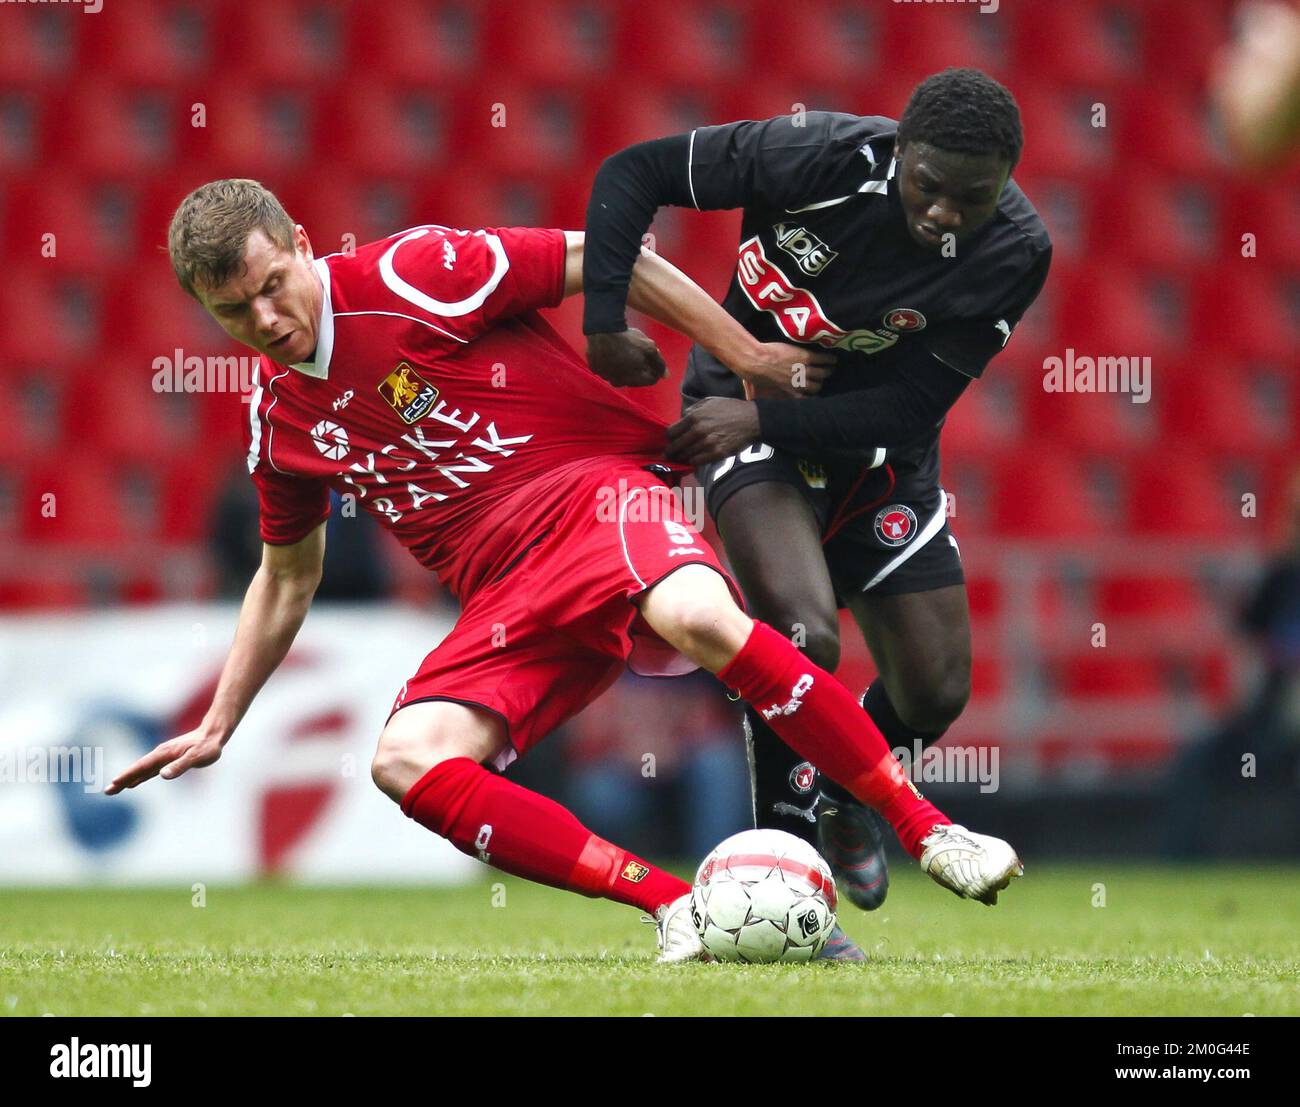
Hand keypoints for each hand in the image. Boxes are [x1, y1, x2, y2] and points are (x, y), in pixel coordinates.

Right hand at [103, 726, 225, 794]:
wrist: (214, 734)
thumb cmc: (207, 747)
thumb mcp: (196, 757)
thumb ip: (180, 766)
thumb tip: (163, 775)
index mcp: (164, 754)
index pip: (142, 767)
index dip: (128, 775)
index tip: (114, 783)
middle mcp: (160, 755)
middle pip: (137, 769)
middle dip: (122, 780)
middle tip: (107, 792)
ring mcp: (163, 757)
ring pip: (141, 770)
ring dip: (128, 779)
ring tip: (115, 789)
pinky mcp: (168, 760)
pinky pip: (149, 770)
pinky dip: (139, 777)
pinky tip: (134, 783)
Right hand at [586, 329, 667, 386]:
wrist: (603, 329)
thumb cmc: (629, 339)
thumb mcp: (650, 348)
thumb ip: (659, 364)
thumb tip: (666, 376)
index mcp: (634, 380)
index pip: (651, 380)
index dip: (654, 369)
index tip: (652, 358)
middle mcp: (619, 382)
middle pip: (634, 379)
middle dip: (639, 369)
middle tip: (638, 353)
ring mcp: (605, 376)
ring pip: (619, 374)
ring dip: (624, 367)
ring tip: (624, 351)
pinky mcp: (595, 368)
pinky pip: (606, 369)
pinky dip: (610, 363)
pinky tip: (612, 351)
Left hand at [667, 397, 760, 465]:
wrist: (752, 419)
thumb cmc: (731, 409)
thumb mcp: (709, 401)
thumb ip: (693, 409)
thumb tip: (681, 419)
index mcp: (694, 416)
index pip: (671, 432)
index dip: (670, 438)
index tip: (671, 441)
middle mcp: (698, 430)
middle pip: (676, 446)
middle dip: (672, 451)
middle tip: (671, 454)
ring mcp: (707, 443)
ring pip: (685, 455)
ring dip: (683, 457)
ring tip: (683, 457)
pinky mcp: (716, 453)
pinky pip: (697, 462)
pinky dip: (694, 461)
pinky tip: (696, 458)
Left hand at [730, 341, 834, 396]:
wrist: (757, 361)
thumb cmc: (754, 376)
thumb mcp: (757, 392)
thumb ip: (757, 399)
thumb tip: (749, 404)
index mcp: (791, 394)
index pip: (807, 400)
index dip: (811, 396)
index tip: (813, 394)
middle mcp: (800, 385)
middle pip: (817, 387)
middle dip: (820, 383)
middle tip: (823, 378)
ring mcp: (805, 371)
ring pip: (823, 374)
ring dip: (828, 371)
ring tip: (831, 368)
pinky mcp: (806, 358)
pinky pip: (823, 360)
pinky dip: (830, 360)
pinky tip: (833, 359)